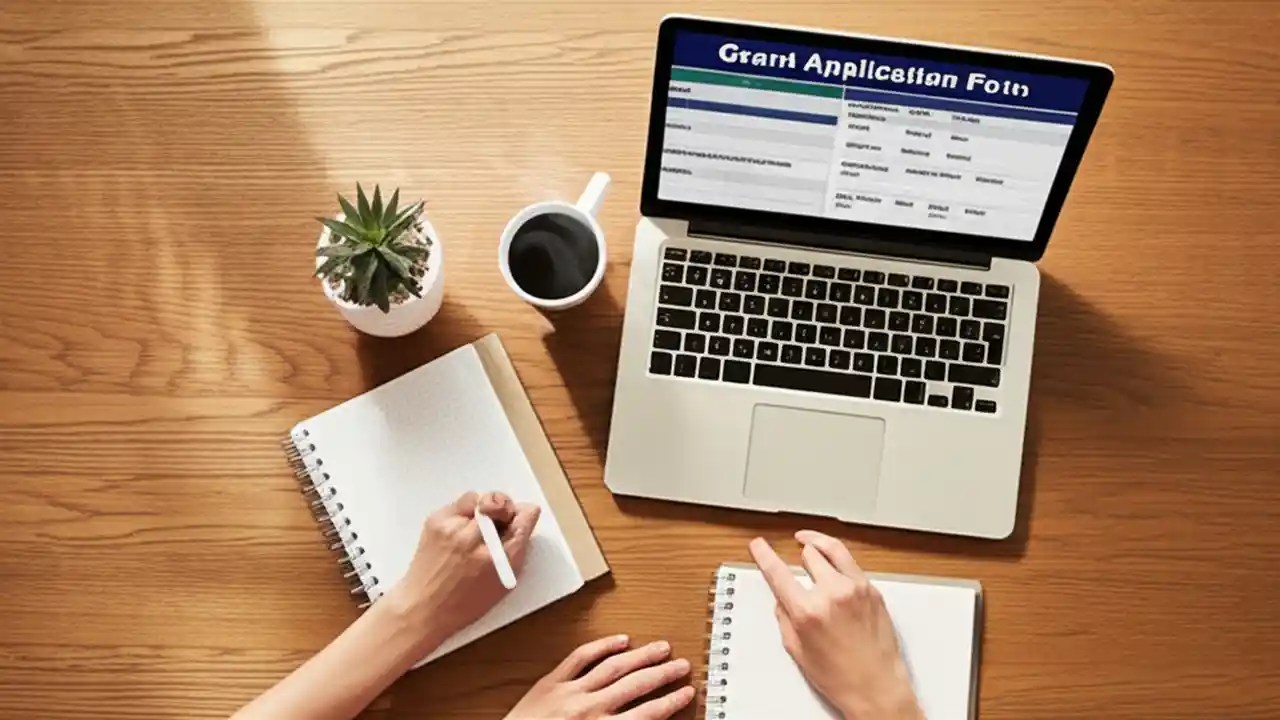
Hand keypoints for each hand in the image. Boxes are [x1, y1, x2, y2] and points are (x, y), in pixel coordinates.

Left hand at [383, 491, 540, 650]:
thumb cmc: (464, 601)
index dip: (524, 515)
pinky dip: (465, 513)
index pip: (523, 520)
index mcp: (498, 561)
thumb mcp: (503, 583)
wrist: (424, 607)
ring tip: (477, 528)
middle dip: (504, 510)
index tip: (522, 517)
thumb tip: (525, 515)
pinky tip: (461, 531)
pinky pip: (461, 502)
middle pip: (501, 503)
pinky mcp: (437, 521)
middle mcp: (475, 542)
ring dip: (483, 509)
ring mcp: (453, 529)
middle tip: (499, 521)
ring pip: (480, 498)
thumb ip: (518, 548)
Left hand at [505, 635, 695, 719]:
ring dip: (641, 656)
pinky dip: (602, 646)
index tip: (687, 692)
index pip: (647, 715)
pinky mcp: (551, 683)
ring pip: (614, 667)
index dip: (671, 702)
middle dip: (663, 674)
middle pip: (636, 686)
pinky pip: (580, 658)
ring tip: (660, 647)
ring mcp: (570, 692)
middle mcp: (589, 710)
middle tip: (682, 665)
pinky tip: (619, 640)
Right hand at [749, 531, 922, 719]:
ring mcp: (856, 589)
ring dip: (817, 546)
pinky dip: (839, 560)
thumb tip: (782, 598)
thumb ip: (785, 618)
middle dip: (799, 554)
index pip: (778, 572)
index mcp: (808, 611)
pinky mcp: (873, 590)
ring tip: (810, 543)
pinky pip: (851, 564)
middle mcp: (833, 594)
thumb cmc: (841, 676)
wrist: (877, 686)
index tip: (758, 545)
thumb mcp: (797, 650)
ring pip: (832, 548)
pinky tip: (834, 565)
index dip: (764, 554)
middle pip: (809, 553)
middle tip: (794, 553)